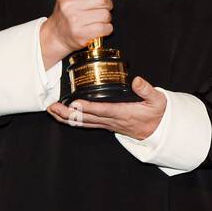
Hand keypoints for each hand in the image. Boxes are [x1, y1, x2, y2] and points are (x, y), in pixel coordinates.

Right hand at [40, 0, 122, 68]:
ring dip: (106, 18)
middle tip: (100, 9)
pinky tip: (98, 28)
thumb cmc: (68, 14)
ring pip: (106, 15)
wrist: (56, 35)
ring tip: (96, 19)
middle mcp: (68, 5)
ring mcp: (74, 21)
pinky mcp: (81, 35)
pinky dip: (107, 29)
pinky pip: (106, 28)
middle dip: (107, 4)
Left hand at [46, 75, 166, 139]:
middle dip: (68, 113)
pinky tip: (64, 116)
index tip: (75, 103)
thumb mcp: (158, 100)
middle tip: (53, 106)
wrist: (159, 130)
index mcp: (124, 112)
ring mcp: (108, 124)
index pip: (102, 110)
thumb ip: (147, 90)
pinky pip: (87, 124)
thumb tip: (137, 80)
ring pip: (84, 123)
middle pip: (87, 118)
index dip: (88, 107)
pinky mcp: (106, 125)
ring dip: (66, 118)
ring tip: (52, 110)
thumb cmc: (157, 113)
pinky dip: (74, 121)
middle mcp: (112, 120)